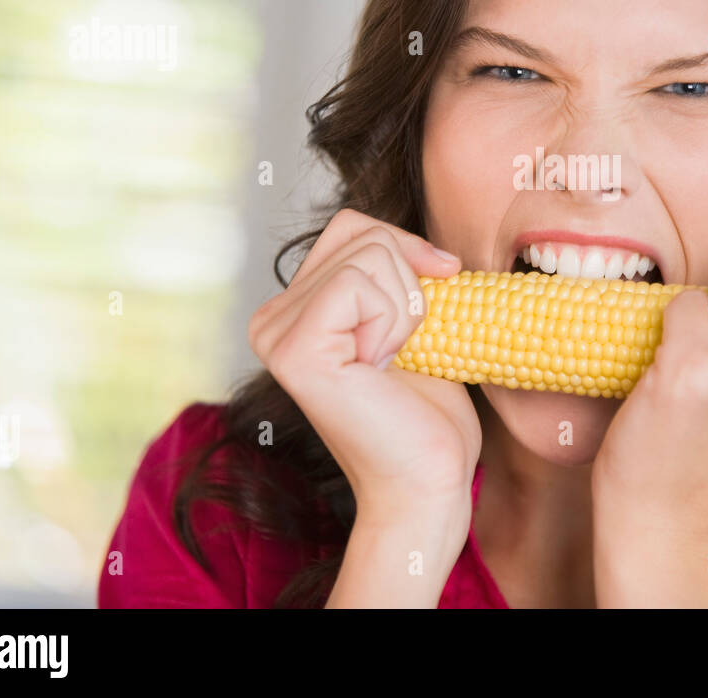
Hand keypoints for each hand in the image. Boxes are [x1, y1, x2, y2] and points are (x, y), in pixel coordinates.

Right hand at [247, 208, 479, 518]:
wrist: (429, 480)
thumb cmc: (427, 414)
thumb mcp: (415, 324)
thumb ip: (398, 275)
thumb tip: (429, 246)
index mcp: (294, 311)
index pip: (353, 227)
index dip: (408, 250)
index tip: (436, 293)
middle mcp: (271, 320)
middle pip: (360, 232)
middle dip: (410, 281)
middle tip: (404, 348)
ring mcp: (275, 334)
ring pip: (367, 254)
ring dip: (407, 308)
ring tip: (392, 362)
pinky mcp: (293, 350)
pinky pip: (358, 283)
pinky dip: (394, 319)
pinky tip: (382, 367)